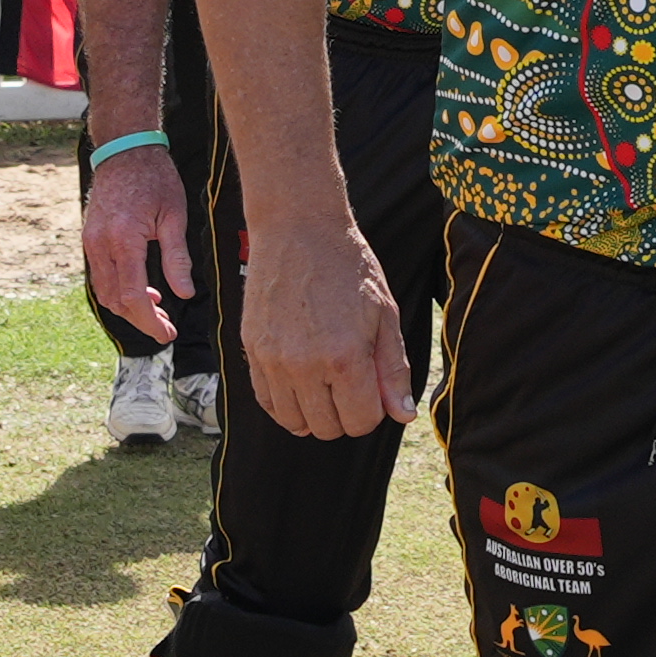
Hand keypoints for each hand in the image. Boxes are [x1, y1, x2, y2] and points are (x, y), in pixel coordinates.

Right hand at [79, 137, 203, 345]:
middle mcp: (100, 245)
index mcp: (123, 240)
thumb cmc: (154, 178)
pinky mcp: (90, 239)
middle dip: (140, 320)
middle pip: (115, 300)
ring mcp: (91, 242)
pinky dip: (120, 290)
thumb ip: (177, 258)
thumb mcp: (174, 216)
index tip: (168, 333)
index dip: (150, 321)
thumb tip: (184, 294)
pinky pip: (101, 276)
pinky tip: (143, 290)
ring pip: (105, 292)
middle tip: (167, 328)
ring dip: (128, 307)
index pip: (133, 297)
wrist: (124, 150)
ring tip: (157, 311)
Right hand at [239, 214, 411, 438]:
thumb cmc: (348, 267)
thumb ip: (393, 370)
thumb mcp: (385, 315)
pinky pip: (266, 401)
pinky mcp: (252, 350)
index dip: (372, 412)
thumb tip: (403, 415)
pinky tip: (300, 384)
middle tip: (351, 383)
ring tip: (325, 384)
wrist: (298, 229)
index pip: (360, 421)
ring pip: (294, 421)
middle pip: (328, 427)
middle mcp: (304, 365)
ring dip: (315, 413)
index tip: (372, 388)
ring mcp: (273, 360)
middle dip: (346, 415)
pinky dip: (286, 403)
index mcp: (345, 358)